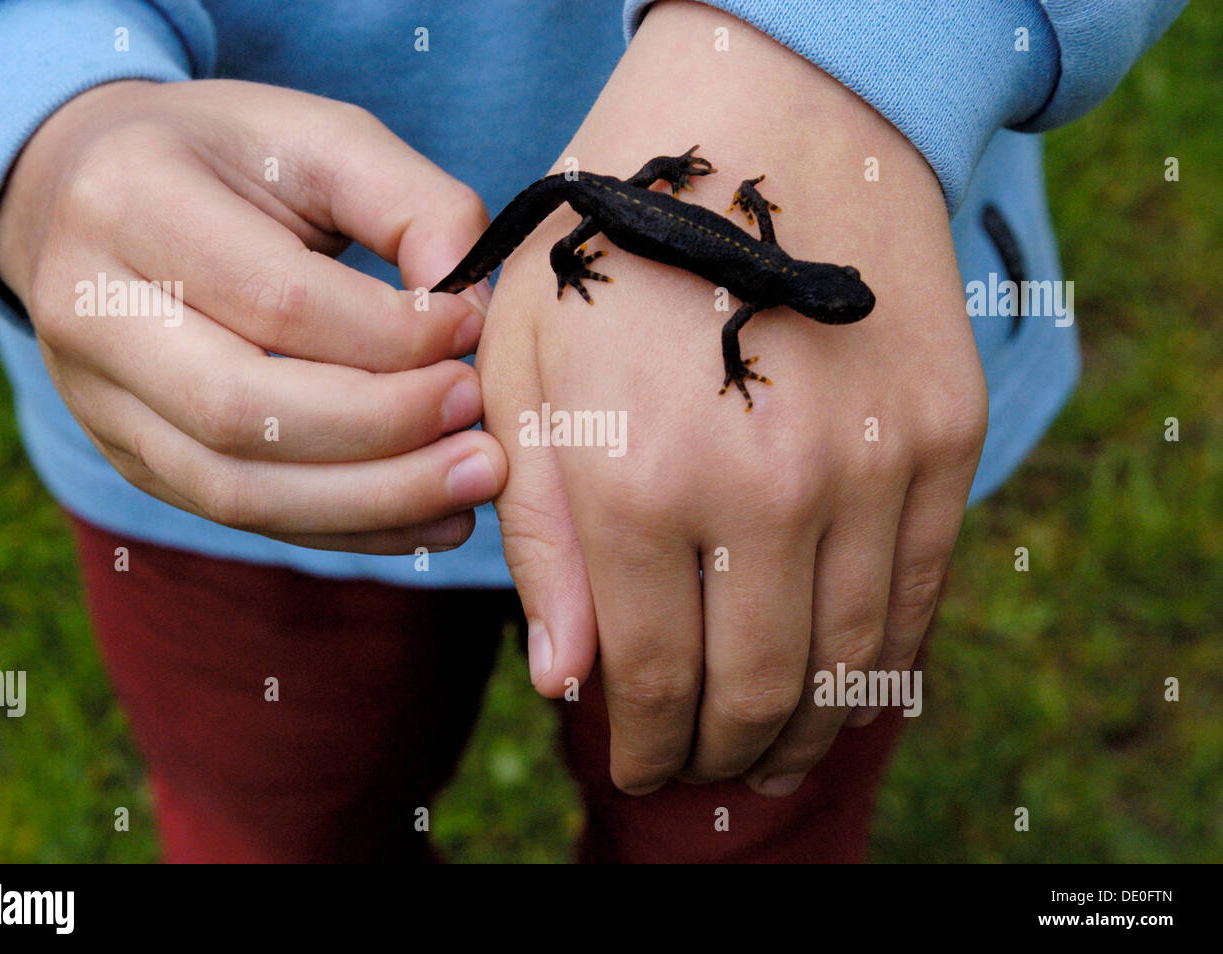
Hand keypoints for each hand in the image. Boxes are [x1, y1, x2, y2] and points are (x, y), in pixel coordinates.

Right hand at [0, 79, 505, 552]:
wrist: (92, 193)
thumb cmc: (230, 160)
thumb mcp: (323, 138)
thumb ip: (414, 204)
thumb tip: (474, 311)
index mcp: (129, 202)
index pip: (279, 301)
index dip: (394, 333)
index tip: (473, 328)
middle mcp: (86, 311)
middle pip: (245, 412)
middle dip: (386, 430)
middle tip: (481, 421)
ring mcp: (97, 400)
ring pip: (237, 490)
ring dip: (375, 501)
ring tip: (475, 481)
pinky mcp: (130, 459)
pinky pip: (241, 519)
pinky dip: (347, 530)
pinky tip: (431, 519)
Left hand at [479, 2, 986, 792]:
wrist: (768, 120)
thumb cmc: (617, 248)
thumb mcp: (528, 373)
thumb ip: (544, 538)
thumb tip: (567, 684)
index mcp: (642, 476)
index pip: (649, 674)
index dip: (643, 742)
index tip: (636, 766)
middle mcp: (768, 488)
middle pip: (756, 691)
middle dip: (719, 754)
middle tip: (696, 774)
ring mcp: (874, 465)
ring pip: (849, 664)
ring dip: (806, 734)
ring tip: (770, 761)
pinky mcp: (945, 439)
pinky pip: (920, 595)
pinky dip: (880, 665)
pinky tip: (843, 691)